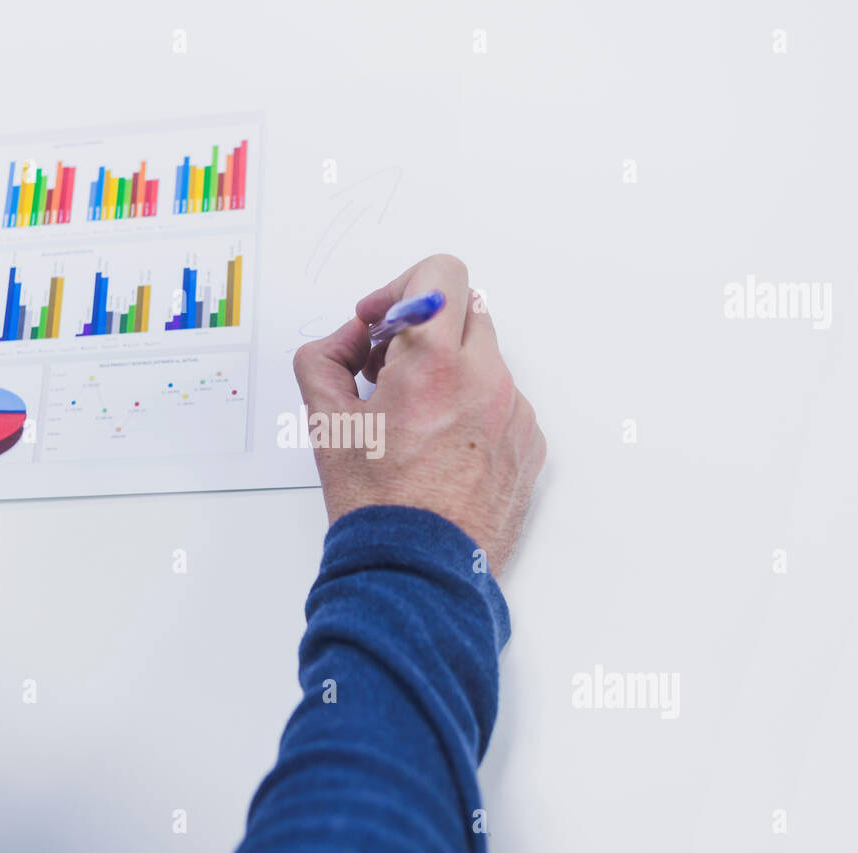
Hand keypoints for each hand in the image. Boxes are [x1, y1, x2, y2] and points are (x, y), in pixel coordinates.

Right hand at [293, 254, 545, 574]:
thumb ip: (326, 357)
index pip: (441, 273)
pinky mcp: (531, 444)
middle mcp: (487, 379)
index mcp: (435, 362)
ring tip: (412, 420)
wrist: (418, 573)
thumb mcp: (325, 422)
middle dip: (422, 330)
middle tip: (387, 370)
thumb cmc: (375, 505)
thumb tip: (351, 339)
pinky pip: (503, 401)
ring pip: (484, 359)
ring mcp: (516, 412)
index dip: (402, 288)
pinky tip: (440, 449)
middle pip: (464, 312)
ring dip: (448, 370)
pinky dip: (472, 408)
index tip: (381, 322)